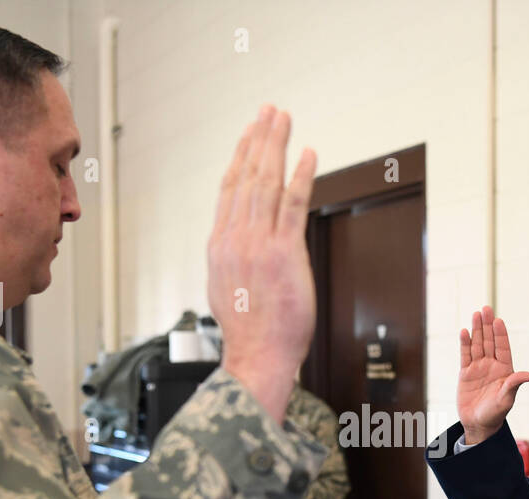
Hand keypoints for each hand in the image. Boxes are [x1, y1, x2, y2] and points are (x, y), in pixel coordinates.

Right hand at [207, 104, 316, 421]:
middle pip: (247, 176)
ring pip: (266, 182)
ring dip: (276, 146)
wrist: (257, 355)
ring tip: (283, 120)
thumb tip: (237, 248)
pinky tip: (308, 154)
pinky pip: (293, 205)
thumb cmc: (249, 332)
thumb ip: (231, 260)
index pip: (230, 190)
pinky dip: (301, 176)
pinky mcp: (284, 252)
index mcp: (220, 246)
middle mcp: (236, 238)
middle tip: (269, 111)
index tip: (249, 134)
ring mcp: (259, 243)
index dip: (240, 157)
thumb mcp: (225, 288)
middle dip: (259, 139)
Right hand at [457, 306, 528, 444]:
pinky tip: (464, 332)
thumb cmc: (496, 413)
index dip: (500, 334)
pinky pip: (465, 355)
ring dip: (476, 330)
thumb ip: (514, 385)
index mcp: (504, 370)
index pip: (502, 347)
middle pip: (489, 341)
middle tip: (486, 308)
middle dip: (487, 325)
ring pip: (477, 345)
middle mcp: (491, 365)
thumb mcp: (506, 399)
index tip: (498, 320)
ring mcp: (478, 368)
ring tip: (476, 314)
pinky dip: (465, 344)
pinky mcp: (465, 373)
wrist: (478, 424)